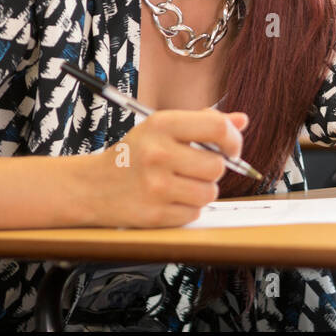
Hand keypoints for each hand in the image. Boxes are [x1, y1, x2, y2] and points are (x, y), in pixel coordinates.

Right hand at [79, 109, 248, 226]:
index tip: (231, 148)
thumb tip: (242, 121)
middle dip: (211, 169)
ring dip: (201, 191)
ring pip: (209, 193)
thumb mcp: (163, 128)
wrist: (92, 186)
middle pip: (216, 166)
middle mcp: (158, 154)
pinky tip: (168, 199)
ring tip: (179, 184)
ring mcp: (156, 186)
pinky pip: (194, 214)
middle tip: (192, 167)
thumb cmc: (134, 154)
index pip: (217, 128)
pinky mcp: (155, 215)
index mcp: (162, 125)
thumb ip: (204, 122)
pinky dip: (187, 209)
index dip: (233, 140)